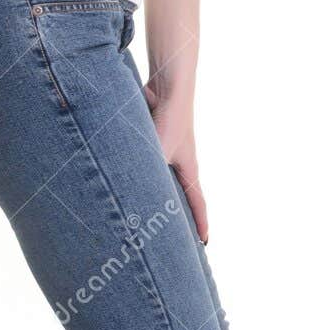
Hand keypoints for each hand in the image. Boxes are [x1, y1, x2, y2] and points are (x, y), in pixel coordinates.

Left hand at [141, 78, 208, 243]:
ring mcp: (167, 149)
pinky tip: (124, 178)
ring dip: (153, 192)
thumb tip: (127, 198)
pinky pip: (145, 162)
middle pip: (180, 193)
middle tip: (173, 235)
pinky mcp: (152, 138)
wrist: (168, 86)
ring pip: (159, 179)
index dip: (201, 223)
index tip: (205, 243)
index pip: (197, 202)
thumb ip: (145, 175)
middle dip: (178, 214)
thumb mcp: (157, 152)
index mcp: (188, 169)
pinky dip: (138, 172)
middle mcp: (180, 161)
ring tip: (141, 211)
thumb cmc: (169, 121)